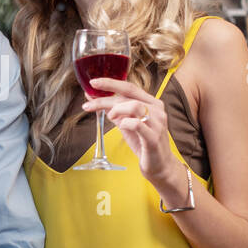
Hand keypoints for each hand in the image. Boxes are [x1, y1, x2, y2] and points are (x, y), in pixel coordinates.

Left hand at [83, 77, 179, 192]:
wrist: (159, 165)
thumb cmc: (143, 143)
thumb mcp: (126, 123)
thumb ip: (114, 111)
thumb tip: (94, 98)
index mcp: (152, 103)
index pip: (130, 87)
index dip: (110, 83)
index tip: (93, 83)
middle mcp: (157, 109)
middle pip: (128, 94)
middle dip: (105, 98)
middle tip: (89, 103)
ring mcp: (157, 123)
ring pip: (133, 106)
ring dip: (116, 111)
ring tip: (111, 119)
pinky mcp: (153, 137)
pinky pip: (136, 124)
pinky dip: (124, 123)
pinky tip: (121, 126)